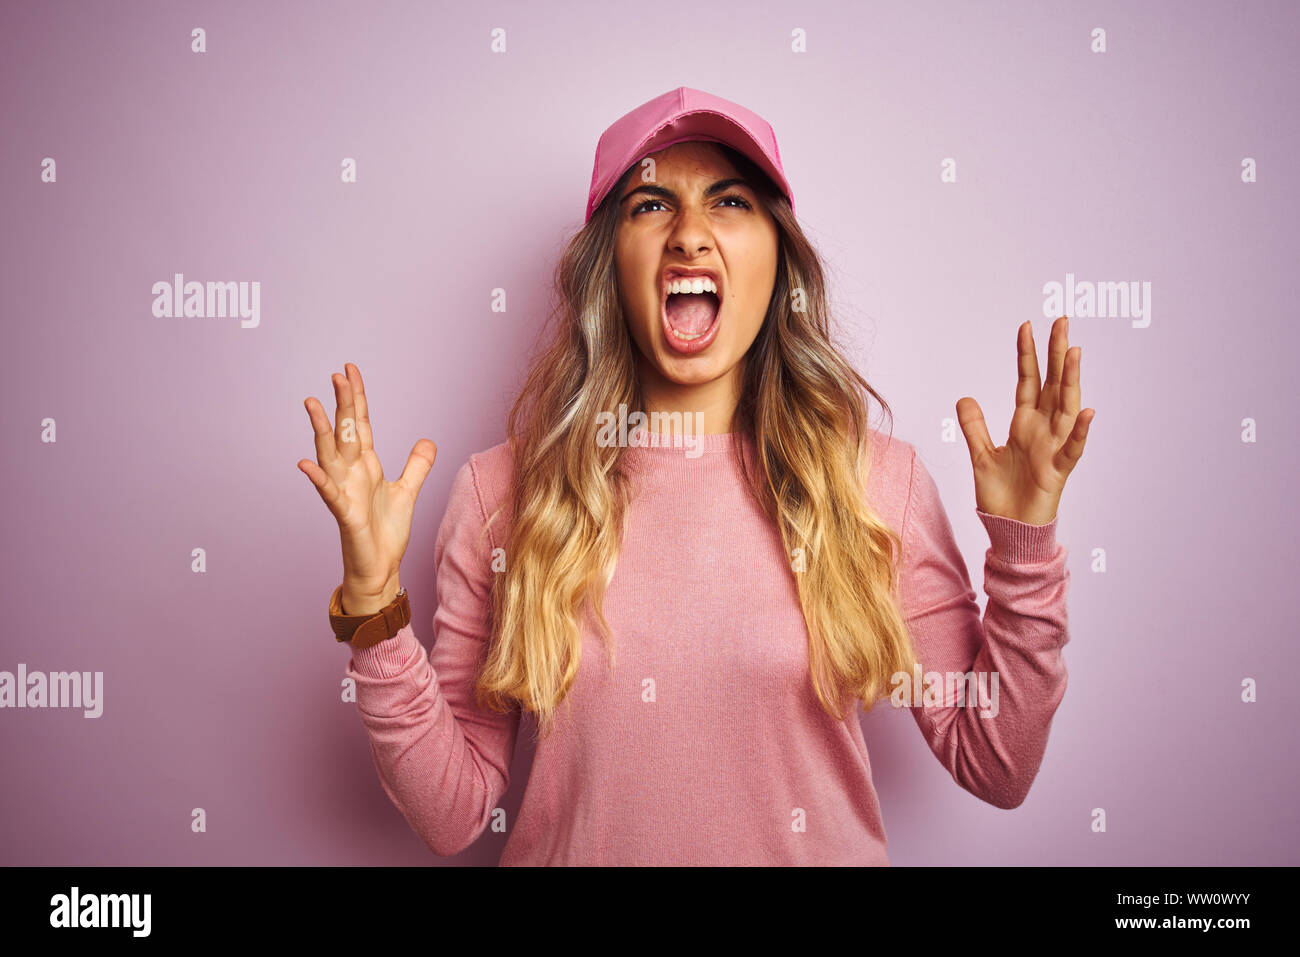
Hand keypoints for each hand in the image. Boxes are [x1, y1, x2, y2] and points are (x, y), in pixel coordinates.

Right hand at [297, 363, 436, 610]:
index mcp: (366, 465)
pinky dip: (318, 478)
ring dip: (321, 430)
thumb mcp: (408, 492)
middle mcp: (351, 473)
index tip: (350, 370)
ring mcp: (345, 491)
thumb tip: (427, 440)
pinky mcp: (345, 514)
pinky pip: (329, 493)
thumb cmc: (386, 533)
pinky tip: (304, 462)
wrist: (380, 568)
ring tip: (312, 403)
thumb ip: (417, 466)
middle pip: (345, 431)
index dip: (357, 397)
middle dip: (342, 403)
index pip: (360, 423)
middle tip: (338, 374)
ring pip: (329, 454)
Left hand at [955, 316, 1093, 525]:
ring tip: (1073, 352)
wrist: (1008, 529)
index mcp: (1024, 424)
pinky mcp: (1058, 471)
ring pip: (1066, 407)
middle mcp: (1043, 430)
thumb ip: (975, 426)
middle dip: (1055, 354)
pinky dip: (1079, 432)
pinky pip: (1072, 448)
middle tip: (1061, 321)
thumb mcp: (980, 456)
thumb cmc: (1000, 494)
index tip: (1026, 326)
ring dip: (1071, 381)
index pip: (1028, 381)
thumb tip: (965, 397)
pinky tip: (1086, 412)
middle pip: (1052, 385)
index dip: (1027, 355)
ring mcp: (1053, 448)